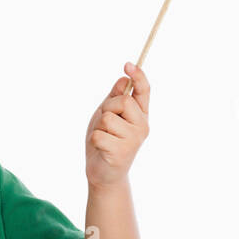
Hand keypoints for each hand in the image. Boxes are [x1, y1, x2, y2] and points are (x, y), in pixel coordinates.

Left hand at [85, 61, 149, 187]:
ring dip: (99, 127)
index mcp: (140, 115)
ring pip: (108, 118)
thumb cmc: (105, 141)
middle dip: (107, 108)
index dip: (138, 76)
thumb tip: (123, 80)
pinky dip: (94, 140)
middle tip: (105, 124)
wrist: (103, 174)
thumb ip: (115, 99)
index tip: (128, 64)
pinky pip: (99, 135)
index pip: (144, 91)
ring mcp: (133, 140)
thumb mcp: (108, 116)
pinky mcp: (121, 152)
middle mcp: (142, 126)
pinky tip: (102, 149)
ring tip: (104, 138)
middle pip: (123, 101)